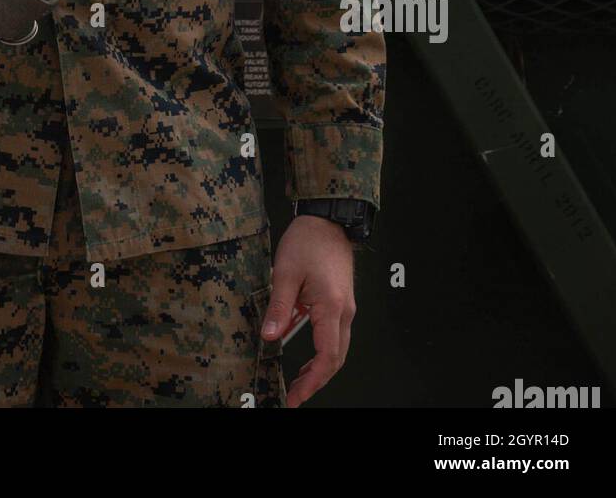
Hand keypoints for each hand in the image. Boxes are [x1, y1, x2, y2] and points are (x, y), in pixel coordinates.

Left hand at [260, 214, 355, 407]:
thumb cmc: (308, 241)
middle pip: (336, 358)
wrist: (327, 219)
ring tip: (298, 381)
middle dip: (316, 381)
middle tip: (294, 394)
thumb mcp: (285, 272)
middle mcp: (344, 311)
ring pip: (338, 348)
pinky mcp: (341, 301)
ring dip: (320, 368)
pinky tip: (306, 356)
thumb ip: (279, 307)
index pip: (326, 356)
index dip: (312, 381)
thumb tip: (269, 337)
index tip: (296, 395)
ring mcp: (345, 307)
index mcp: (331, 307)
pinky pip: (335, 334)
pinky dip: (323, 351)